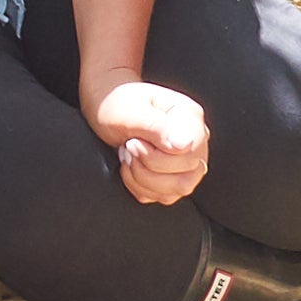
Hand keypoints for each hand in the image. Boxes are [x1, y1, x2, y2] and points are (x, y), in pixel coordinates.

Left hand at [83, 75, 209, 205]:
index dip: (160, 156)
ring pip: (177, 190)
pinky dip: (139, 186)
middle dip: (146, 165)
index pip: (191, 152)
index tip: (134, 142)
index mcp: (190, 116)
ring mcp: (187, 162)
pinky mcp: (175, 178)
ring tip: (129, 154)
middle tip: (128, 145)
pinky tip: (130, 165)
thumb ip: (157, 127)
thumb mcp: (129, 111)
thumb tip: (184, 146)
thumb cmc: (116, 103)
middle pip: (185, 177)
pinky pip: (164, 197)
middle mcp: (195, 141)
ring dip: (142, 177)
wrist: (105, 109)